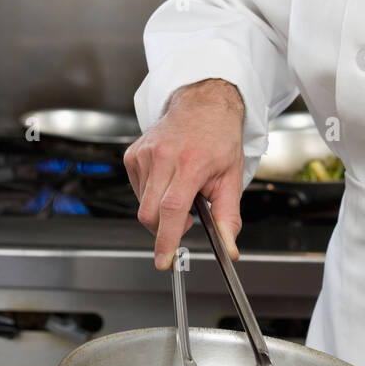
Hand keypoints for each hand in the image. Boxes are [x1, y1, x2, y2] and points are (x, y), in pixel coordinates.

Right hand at [123, 79, 244, 270]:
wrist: (203, 105)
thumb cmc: (219, 138)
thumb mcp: (231, 178)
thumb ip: (228, 217)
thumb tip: (229, 248)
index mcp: (191, 162)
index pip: (172, 208)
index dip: (167, 238)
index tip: (165, 260)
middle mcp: (164, 156)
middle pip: (150, 213)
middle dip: (164, 230)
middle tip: (187, 220)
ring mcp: (144, 153)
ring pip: (142, 204)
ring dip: (160, 209)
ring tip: (181, 187)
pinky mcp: (132, 153)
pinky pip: (137, 189)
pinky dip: (151, 194)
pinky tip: (167, 178)